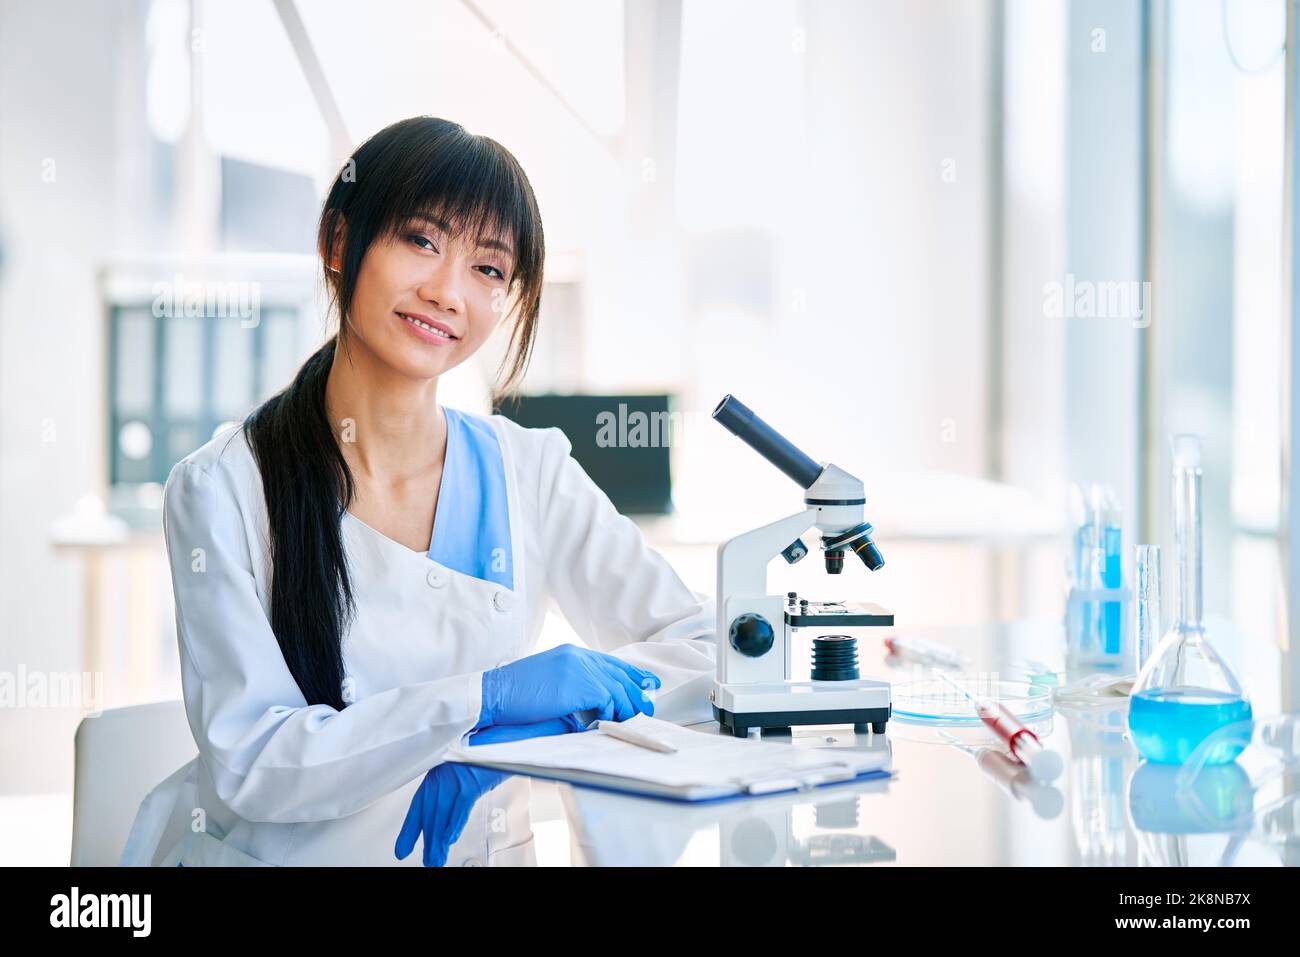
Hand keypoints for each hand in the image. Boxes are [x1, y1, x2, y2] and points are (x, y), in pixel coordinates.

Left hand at [394, 713, 584, 866]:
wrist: (520, 732)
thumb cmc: (500, 746)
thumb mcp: (476, 767)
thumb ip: (463, 784)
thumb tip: (454, 811)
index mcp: (444, 765)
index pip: (422, 800)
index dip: (413, 825)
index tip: (403, 846)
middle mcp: (446, 767)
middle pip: (429, 810)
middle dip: (425, 838)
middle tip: (427, 859)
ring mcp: (457, 772)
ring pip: (441, 812)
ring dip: (437, 839)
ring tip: (435, 859)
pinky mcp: (471, 777)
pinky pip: (459, 806)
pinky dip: (453, 824)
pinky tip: (449, 839)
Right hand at [474, 644, 660, 729]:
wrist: (493, 695)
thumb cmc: (516, 695)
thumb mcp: (549, 681)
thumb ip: (573, 684)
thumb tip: (596, 702)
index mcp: (571, 653)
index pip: (610, 663)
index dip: (631, 675)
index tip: (646, 686)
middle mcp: (578, 656)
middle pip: (619, 675)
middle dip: (635, 694)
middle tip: (644, 711)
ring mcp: (579, 668)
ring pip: (616, 689)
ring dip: (623, 709)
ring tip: (625, 723)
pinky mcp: (578, 685)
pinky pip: (606, 701)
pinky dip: (607, 715)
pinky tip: (602, 725)